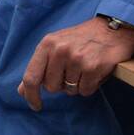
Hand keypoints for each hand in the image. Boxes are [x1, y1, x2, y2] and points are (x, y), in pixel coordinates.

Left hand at [17, 16, 133, 110]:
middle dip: (61, 84)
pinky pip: (85, 91)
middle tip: (72, 70)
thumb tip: (22, 91)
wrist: (111, 29)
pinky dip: (90, 85)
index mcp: (47, 44)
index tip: (35, 105)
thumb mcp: (55, 46)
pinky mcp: (93, 67)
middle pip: (52, 87)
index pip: (31, 76)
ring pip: (70, 91)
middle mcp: (60, 51)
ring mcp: (77, 59)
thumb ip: (38, 68)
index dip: (31, 94)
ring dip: (77, 85)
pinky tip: (94, 71)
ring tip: (84, 68)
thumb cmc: (80, 39)